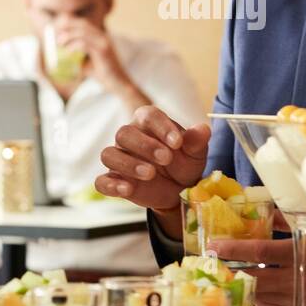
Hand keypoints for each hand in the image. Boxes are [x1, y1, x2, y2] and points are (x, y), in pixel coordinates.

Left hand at [57, 18, 145, 106]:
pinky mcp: (103, 51)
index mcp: (99, 36)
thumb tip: (59, 53)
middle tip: (56, 36)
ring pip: (83, 32)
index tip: (56, 28)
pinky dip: (74, 46)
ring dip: (68, 36)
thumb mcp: (85, 61)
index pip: (83, 23)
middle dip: (67, 26)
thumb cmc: (101, 72)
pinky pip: (85, 44)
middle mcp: (102, 36)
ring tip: (59, 43)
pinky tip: (67, 52)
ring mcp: (104, 42)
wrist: (117, 82)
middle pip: (82, 24)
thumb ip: (76, 54)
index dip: (69, 22)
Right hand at [95, 106, 209, 235]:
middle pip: (124, 133)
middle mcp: (130, 138)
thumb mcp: (195, 153)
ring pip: (110, 154)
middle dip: (145, 145)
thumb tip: (203, 129)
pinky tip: (127, 189)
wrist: (179, 190)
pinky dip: (111, 185)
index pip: (148, 115)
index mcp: (149, 124)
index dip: (161, 126)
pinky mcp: (115, 181)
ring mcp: (119, 159)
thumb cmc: (184, 163)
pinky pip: (102, 181)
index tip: (177, 142)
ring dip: (128, 164)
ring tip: (150, 174)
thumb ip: (197, 141)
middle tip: (167, 159)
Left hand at [209, 223, 305, 305]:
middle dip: (231, 271)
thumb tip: (260, 212)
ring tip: (227, 277)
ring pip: (262, 297)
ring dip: (243, 288)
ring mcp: (302, 299)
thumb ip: (287, 219)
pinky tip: (255, 291)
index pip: (258, 253)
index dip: (233, 250)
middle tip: (212, 264)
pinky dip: (260, 302)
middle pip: (255, 279)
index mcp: (302, 253)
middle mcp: (299, 279)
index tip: (213, 246)